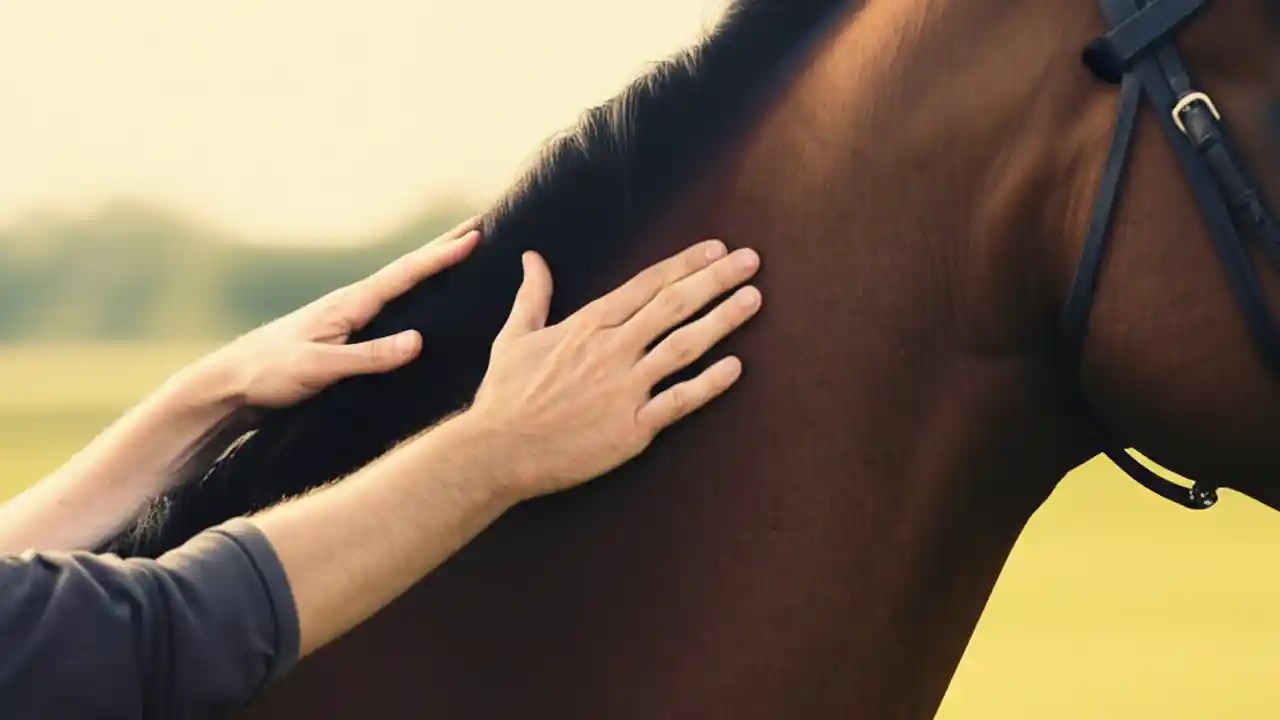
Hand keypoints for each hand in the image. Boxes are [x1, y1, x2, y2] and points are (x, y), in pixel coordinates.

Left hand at [197, 217, 481, 408]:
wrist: (229, 384)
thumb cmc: (269, 373)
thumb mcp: (320, 367)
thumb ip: (368, 357)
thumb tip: (418, 342)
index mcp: (350, 304)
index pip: (405, 274)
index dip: (442, 256)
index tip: (476, 235)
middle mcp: (352, 304)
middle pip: (407, 270)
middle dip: (443, 248)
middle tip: (479, 226)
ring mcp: (348, 318)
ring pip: (401, 287)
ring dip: (432, 269)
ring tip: (461, 255)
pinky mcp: (345, 336)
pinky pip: (392, 308)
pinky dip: (415, 294)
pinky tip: (425, 303)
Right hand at [460, 240, 761, 499]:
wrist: (497, 451)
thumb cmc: (504, 395)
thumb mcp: (513, 336)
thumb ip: (532, 295)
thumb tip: (532, 257)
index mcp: (587, 325)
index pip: (646, 285)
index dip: (685, 265)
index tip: (716, 249)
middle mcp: (611, 349)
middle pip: (674, 306)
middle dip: (715, 280)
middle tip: (751, 261)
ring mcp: (624, 388)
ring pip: (684, 346)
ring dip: (722, 320)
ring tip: (754, 299)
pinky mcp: (631, 428)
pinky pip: (679, 401)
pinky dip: (709, 384)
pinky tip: (737, 366)